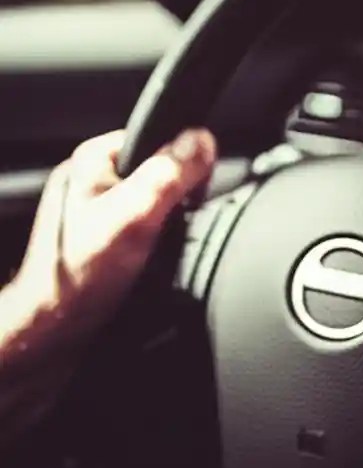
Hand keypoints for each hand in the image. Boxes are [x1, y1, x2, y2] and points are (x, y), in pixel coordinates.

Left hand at [0, 129, 215, 435]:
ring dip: (172, 225)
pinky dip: (162, 242)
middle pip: (166, 172)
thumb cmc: (79, 276)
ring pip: (163, 202)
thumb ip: (170, 174)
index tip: (187, 195)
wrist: (55, 330)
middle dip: (180, 201)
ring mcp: (100, 209)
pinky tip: (151, 259)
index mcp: (95, 160)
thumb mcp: (134, 216)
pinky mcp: (108, 236)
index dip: (186, 165)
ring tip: (155, 248)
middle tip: (165, 228)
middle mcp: (95, 179)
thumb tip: (202, 140)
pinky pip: (154, 226)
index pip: (162, 137)